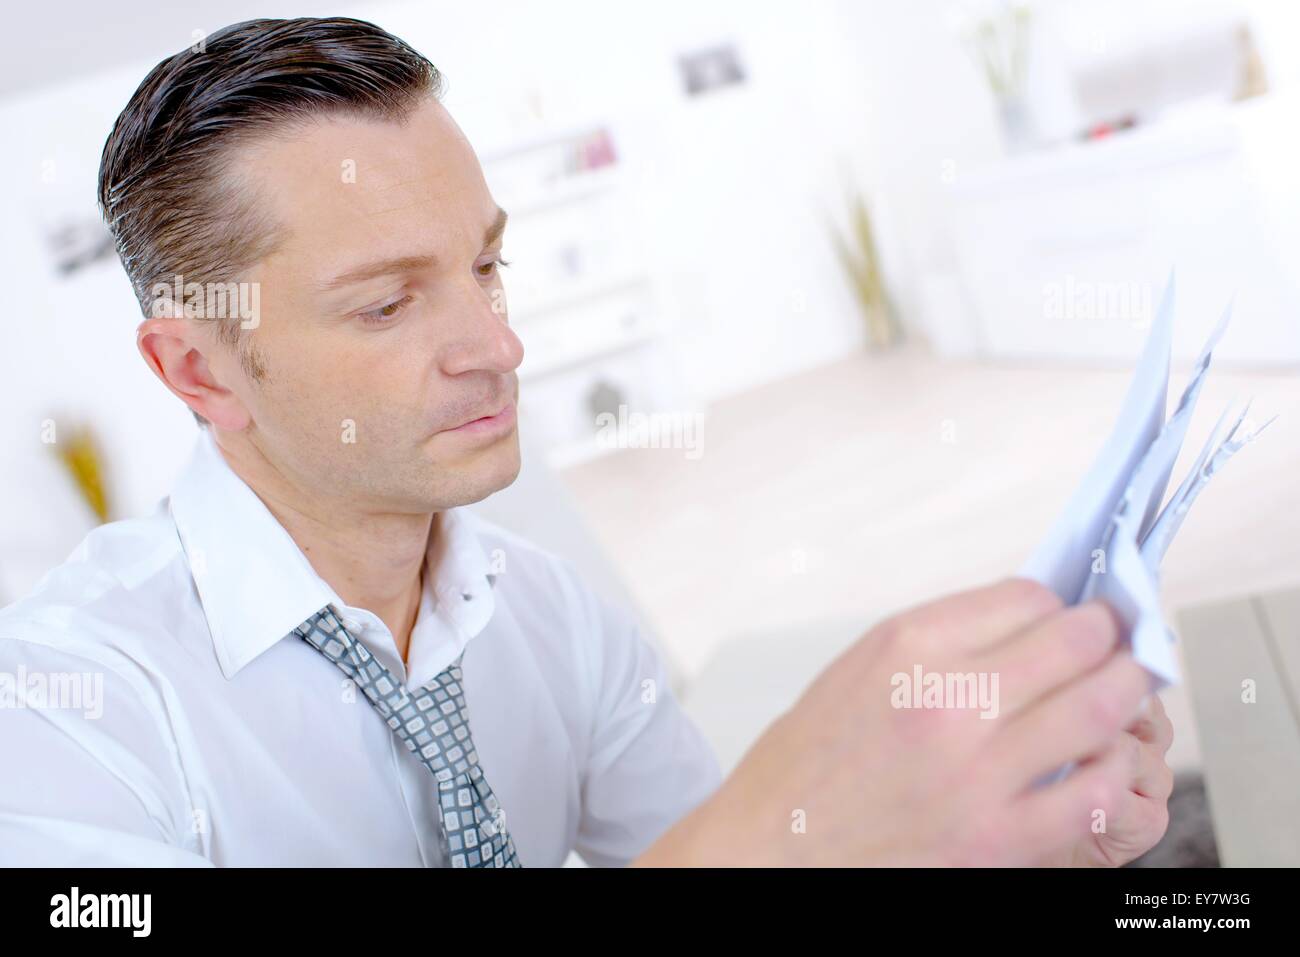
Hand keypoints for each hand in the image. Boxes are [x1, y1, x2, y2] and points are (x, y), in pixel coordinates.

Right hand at [636, 577, 1151, 865]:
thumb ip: (940, 642)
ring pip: (1101, 708)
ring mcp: (977, 773)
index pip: (1027, 598)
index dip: (1059, 604)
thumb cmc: (808, 763)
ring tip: (1124, 691)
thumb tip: (1023, 623)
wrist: (772, 846)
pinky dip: (1111, 769)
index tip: (1068, 616)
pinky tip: (1099, 762)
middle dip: (1108, 637)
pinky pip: (1093, 792)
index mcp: (907, 647)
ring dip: (1126, 692)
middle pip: (1077, 642)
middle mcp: (947, 701)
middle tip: (1114, 643)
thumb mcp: (859, 669)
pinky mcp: (998, 838)